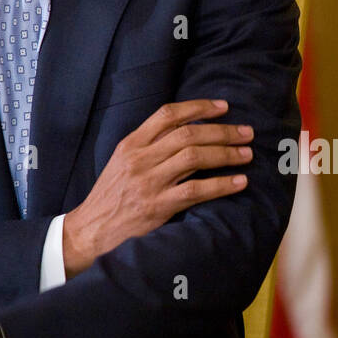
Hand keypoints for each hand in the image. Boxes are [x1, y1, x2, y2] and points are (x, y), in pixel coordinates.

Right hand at [63, 99, 253, 277]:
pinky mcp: (157, 207)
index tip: (224, 107)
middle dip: (222, 131)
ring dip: (226, 154)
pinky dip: (221, 184)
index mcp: (131, 144)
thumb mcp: (123, 162)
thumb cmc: (112, 196)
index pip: (168, 115)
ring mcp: (148, 183)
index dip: (199, 107)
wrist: (90, 230)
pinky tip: (239, 182)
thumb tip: (187, 131)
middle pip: (188, 134)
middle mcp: (139, 159)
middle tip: (246, 132)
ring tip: (247, 154)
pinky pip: (196, 191)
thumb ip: (149, 146)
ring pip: (194, 157)